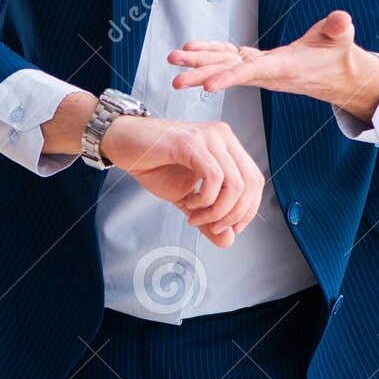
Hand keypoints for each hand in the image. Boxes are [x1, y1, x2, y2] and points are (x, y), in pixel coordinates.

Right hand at [100, 115, 263, 249]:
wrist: (122, 143)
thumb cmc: (155, 165)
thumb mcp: (186, 199)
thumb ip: (208, 219)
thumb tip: (229, 241)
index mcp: (228, 146)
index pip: (255, 181)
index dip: (248, 210)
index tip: (228, 228)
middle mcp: (223, 137)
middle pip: (250, 184)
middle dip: (233, 214)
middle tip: (210, 226)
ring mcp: (208, 137)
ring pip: (234, 184)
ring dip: (216, 210)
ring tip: (195, 216)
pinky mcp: (191, 143)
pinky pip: (213, 177)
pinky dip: (204, 199)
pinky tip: (189, 203)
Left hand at [167, 10, 378, 122]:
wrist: (338, 76)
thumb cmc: (339, 55)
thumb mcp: (342, 39)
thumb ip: (340, 28)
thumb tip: (342, 20)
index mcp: (283, 67)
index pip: (251, 73)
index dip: (228, 77)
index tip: (206, 86)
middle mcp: (267, 72)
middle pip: (229, 73)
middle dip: (202, 74)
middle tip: (175, 77)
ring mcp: (261, 69)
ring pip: (224, 66)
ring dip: (199, 64)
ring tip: (173, 62)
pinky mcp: (259, 63)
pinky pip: (230, 59)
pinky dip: (211, 53)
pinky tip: (193, 49)